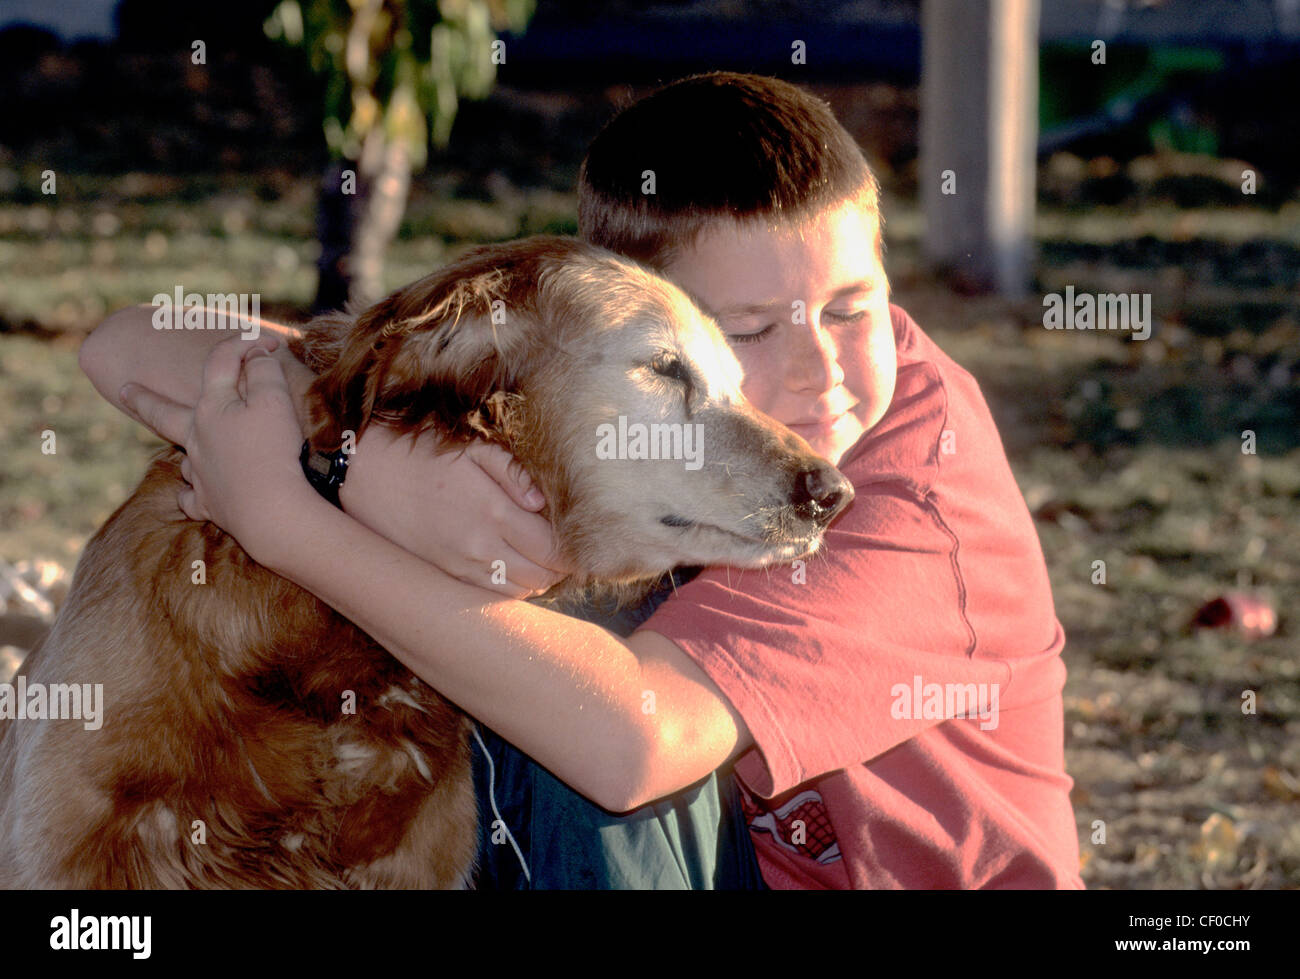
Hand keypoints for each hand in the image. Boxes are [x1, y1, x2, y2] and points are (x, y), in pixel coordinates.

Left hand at [121, 335, 313, 562]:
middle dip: (143, 399)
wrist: (271, 511)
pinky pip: (192, 499)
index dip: (244, 345)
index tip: (268, 343)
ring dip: (184, 452)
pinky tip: (195, 492)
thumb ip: (263, 372)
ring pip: (182, 458)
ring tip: (184, 451)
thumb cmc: (274, 452)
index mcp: (212, 407)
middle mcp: (196, 439)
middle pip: (162, 414)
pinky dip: (193, 494)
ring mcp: (200, 474)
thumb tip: (255, 357)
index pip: (221, 363)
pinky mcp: (210, 505)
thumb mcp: (276, 401)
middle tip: (123, 390)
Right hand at [341, 426, 576, 598]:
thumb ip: (512, 472)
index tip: (580, 540)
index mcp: (492, 512)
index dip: (572, 551)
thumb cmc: (417, 450)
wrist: (358, 470)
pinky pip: (488, 595)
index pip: (552, 550)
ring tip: (539, 556)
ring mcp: (458, 566)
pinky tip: (509, 564)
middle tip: (563, 548)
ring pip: (516, 592)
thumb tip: (543, 499)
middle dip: (559, 567)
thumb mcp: (470, 447)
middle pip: (540, 577)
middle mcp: (478, 548)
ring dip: (535, 579)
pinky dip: (508, 586)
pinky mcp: (441, 574)